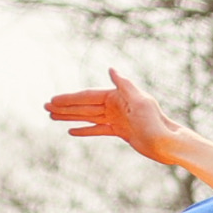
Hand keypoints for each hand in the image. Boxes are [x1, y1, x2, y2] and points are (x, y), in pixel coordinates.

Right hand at [45, 69, 183, 164]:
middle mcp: (116, 105)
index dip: (69, 99)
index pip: (88, 97)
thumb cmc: (156, 122)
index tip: (53, 100)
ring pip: (88, 117)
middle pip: (85, 106)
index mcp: (118, 96)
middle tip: (45, 108)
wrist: (167, 143)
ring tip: (53, 118)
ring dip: (70, 117)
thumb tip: (110, 69)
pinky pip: (98, 129)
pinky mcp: (120, 131)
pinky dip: (85, 130)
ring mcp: (117, 119)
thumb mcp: (140, 101)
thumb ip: (124, 85)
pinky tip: (71, 131)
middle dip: (65, 107)